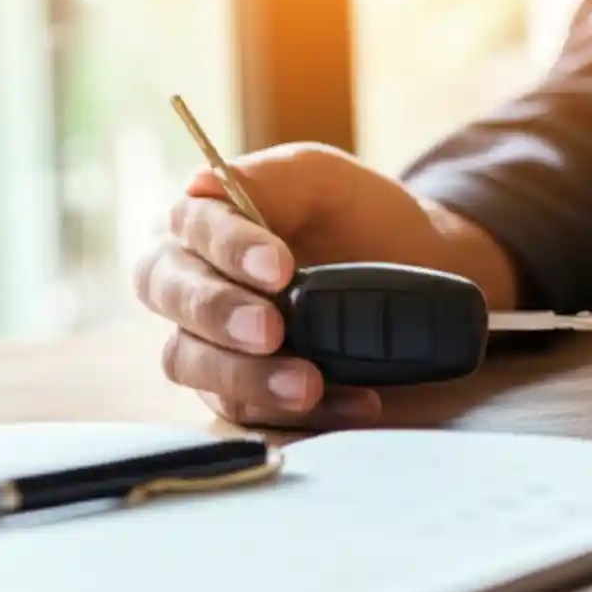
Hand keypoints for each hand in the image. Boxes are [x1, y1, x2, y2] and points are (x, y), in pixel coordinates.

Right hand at [134, 143, 516, 428]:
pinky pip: (248, 414)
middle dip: (220, 315)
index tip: (281, 268)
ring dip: (249, 377)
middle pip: (173, 297)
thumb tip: (202, 183)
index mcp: (202, 220)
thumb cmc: (359, 215)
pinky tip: (356, 401)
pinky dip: (302, 413)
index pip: (191, 228)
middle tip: (271, 329)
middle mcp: (189, 280)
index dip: (229, 248)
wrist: (418, 272)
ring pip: (194, 363)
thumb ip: (272, 178)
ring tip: (309, 383)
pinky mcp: (238, 394)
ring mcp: (208, 342)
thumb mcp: (326, 181)